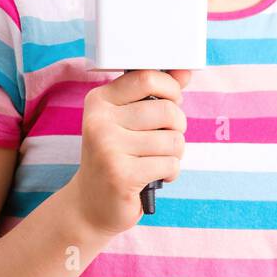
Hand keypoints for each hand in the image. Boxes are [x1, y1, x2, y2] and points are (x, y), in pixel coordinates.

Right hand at [66, 68, 191, 236]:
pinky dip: (171, 172)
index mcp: (100, 101)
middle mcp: (99, 121)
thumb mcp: (131, 121)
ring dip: (174, 154)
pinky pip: (170, 164)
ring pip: (172, 139)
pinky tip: (156, 176)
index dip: (171, 90)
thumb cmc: (118, 157)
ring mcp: (107, 148)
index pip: (147, 77)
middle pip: (167, 110)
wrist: (90, 205)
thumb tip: (185, 71)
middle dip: (178, 127)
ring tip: (157, 161)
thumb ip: (157, 94)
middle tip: (164, 140)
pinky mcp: (121, 175)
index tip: (171, 103)